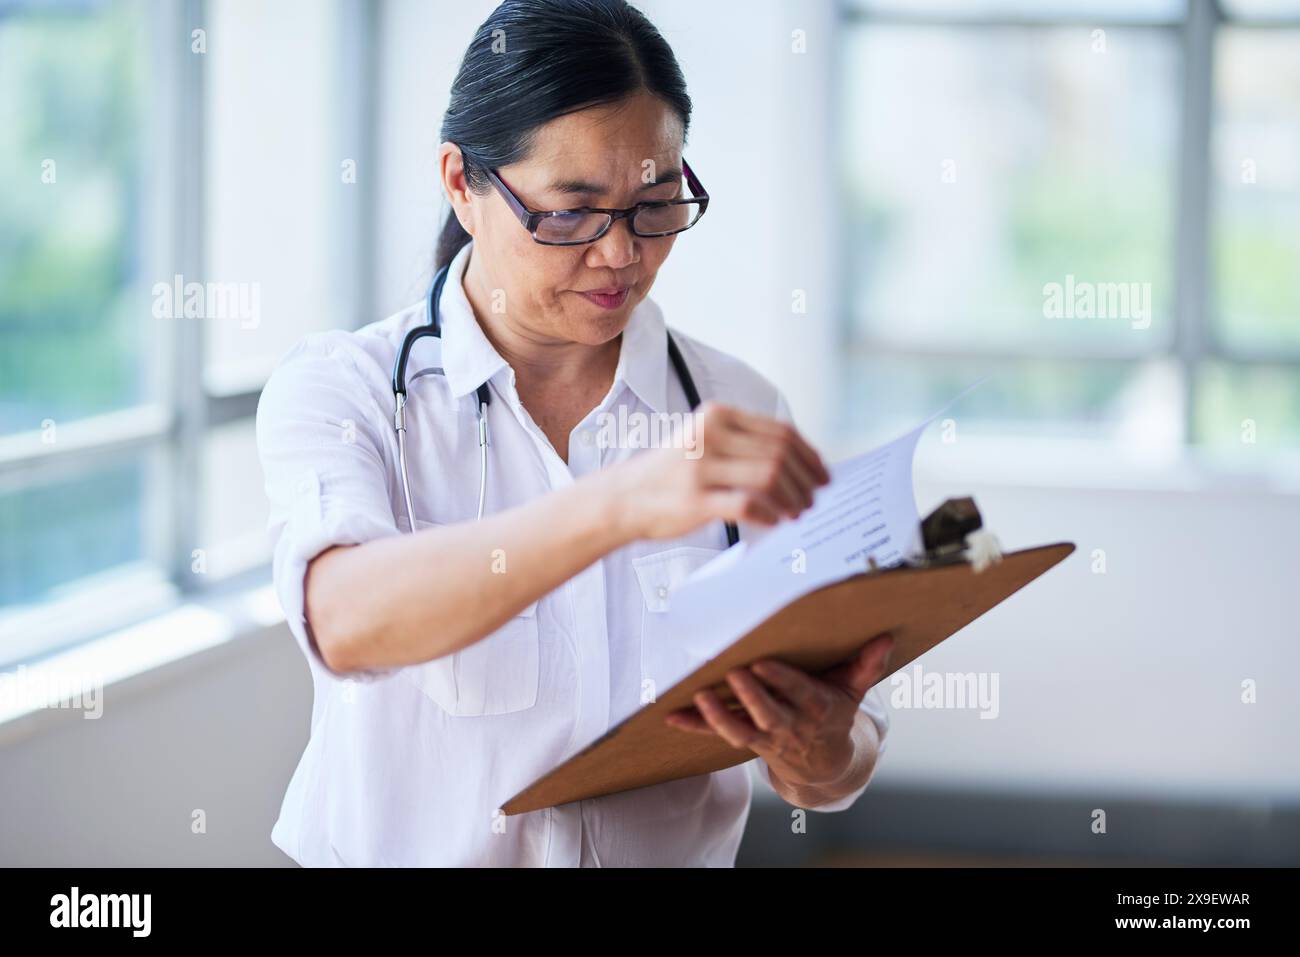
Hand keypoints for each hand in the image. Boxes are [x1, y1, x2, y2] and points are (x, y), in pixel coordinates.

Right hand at [610, 401, 829, 540]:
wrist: (624, 497)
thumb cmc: (673, 473)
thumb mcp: (705, 441)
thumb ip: (744, 444)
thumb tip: (799, 463)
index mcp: (717, 416)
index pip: (779, 432)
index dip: (808, 455)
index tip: (822, 474)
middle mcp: (709, 436)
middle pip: (779, 455)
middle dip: (805, 480)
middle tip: (813, 499)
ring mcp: (701, 467)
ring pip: (769, 478)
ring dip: (792, 498)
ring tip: (797, 512)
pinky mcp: (695, 499)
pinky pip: (748, 505)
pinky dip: (770, 514)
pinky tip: (775, 521)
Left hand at [664, 633, 894, 792]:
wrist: (823, 765)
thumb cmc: (834, 716)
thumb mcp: (853, 692)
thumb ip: (865, 665)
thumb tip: (885, 638)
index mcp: (817, 707)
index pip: (799, 693)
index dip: (781, 681)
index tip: (762, 663)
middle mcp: (789, 725)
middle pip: (768, 714)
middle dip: (750, 696)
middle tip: (733, 674)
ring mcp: (765, 737)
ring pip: (739, 730)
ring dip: (717, 716)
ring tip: (700, 697)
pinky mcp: (746, 740)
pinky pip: (717, 735)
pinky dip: (694, 726)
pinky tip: (671, 715)